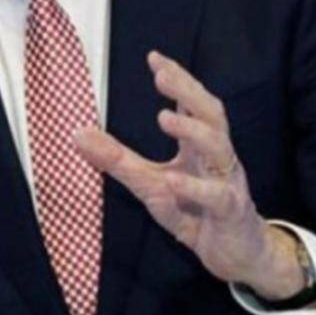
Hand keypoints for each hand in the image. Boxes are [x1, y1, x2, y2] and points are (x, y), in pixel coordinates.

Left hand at [73, 51, 304, 297]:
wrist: (238, 256)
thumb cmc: (196, 213)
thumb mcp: (150, 185)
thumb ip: (117, 160)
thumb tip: (77, 133)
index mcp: (201, 146)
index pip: (193, 104)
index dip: (177, 79)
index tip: (154, 58)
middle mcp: (218, 157)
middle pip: (212, 115)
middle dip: (189, 91)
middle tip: (162, 75)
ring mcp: (228, 183)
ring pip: (219, 148)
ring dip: (192, 131)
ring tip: (163, 117)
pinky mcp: (231, 213)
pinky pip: (217, 197)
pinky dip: (195, 189)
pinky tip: (173, 182)